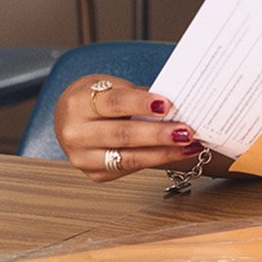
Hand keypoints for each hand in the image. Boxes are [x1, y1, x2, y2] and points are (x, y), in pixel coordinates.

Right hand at [52, 73, 201, 181]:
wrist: (72, 119)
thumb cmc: (98, 99)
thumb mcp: (112, 88)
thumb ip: (140, 97)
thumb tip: (178, 105)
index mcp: (77, 104)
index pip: (113, 103)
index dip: (141, 104)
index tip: (167, 104)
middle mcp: (75, 134)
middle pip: (122, 134)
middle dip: (158, 134)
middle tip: (186, 131)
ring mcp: (83, 158)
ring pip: (128, 157)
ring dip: (163, 152)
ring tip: (189, 145)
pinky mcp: (96, 174)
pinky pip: (130, 168)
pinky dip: (157, 160)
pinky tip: (176, 153)